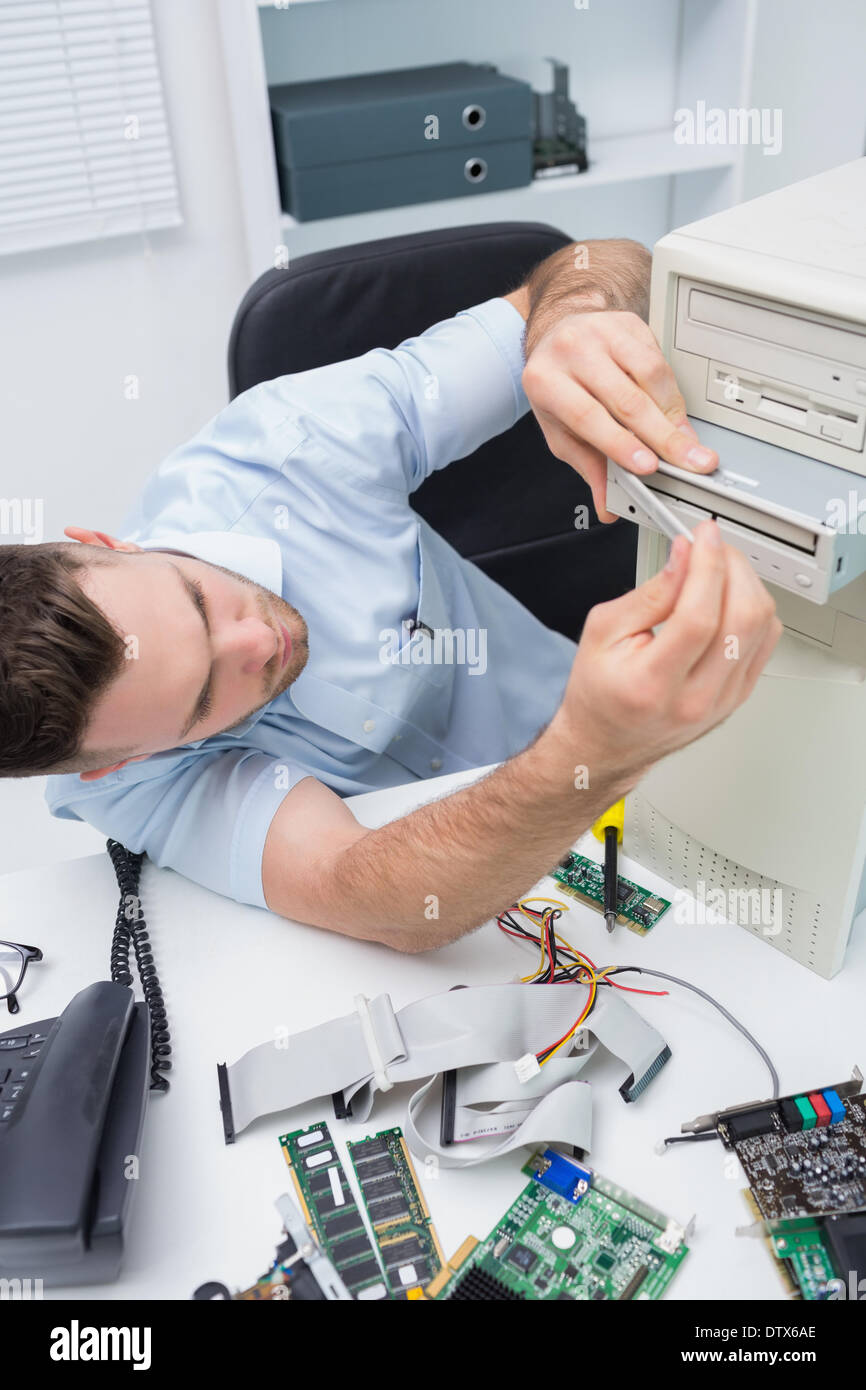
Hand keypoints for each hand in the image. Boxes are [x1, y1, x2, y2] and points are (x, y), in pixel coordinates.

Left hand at [522, 309, 718, 520]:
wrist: (558, 334)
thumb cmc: (557, 385)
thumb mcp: (560, 429)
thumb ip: (587, 465)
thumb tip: (607, 505)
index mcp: (545, 380)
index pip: (588, 416)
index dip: (621, 443)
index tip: (648, 465)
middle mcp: (571, 351)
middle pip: (625, 399)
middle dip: (662, 437)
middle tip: (689, 462)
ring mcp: (601, 332)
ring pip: (649, 377)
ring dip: (674, 416)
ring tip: (688, 444)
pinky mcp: (629, 324)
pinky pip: (660, 361)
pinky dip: (672, 393)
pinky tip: (676, 415)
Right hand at [549, 520, 781, 781]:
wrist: (607, 743)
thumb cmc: (600, 694)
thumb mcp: (602, 632)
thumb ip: (648, 594)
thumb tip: (684, 558)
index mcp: (653, 685)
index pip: (699, 617)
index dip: (707, 567)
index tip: (703, 538)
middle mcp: (695, 698)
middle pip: (742, 620)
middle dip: (732, 567)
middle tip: (712, 548)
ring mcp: (723, 701)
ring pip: (762, 627)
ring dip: (746, 585)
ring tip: (717, 571)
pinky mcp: (738, 697)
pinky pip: (766, 643)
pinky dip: (753, 609)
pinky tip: (729, 599)